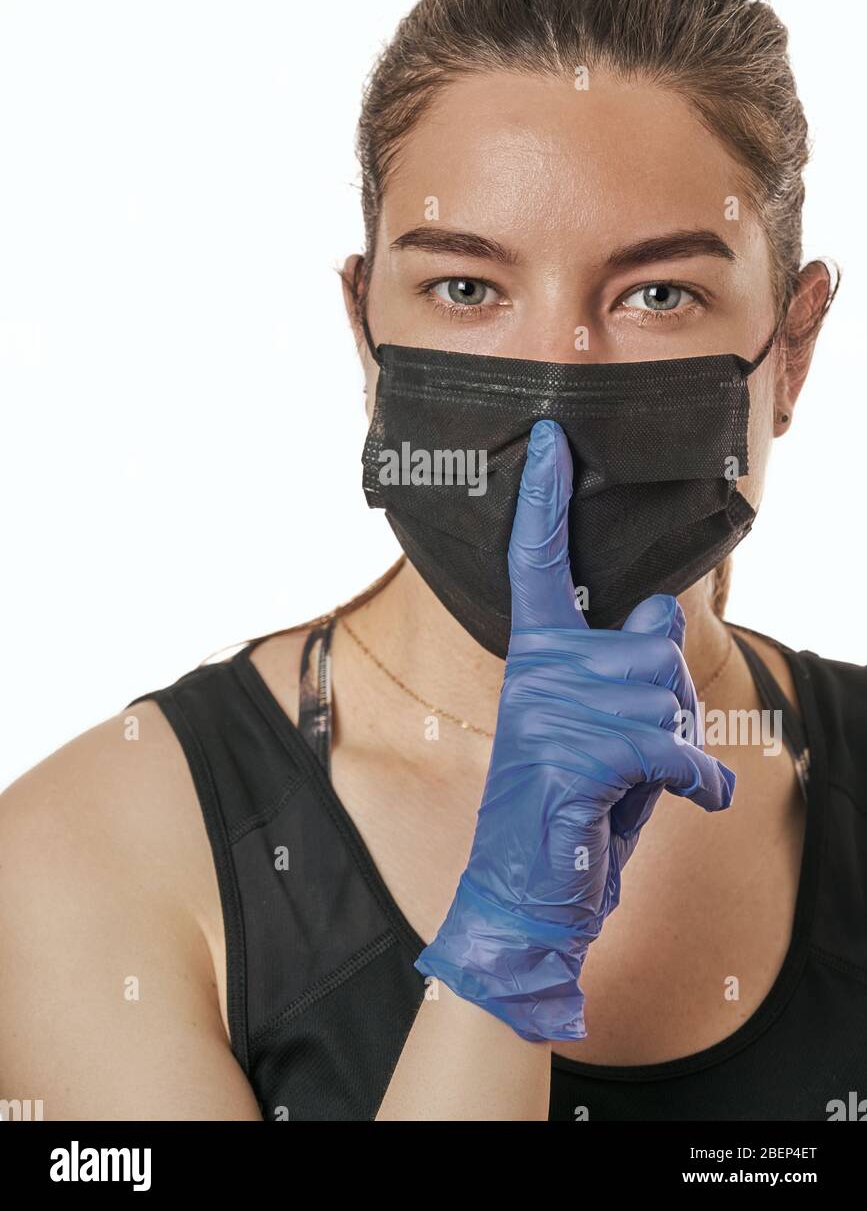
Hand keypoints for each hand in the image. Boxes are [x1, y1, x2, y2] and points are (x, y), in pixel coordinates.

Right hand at [414, 419, 735, 1041]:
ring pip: (669, 697)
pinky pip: (676, 753)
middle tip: (640, 747)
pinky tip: (686, 801)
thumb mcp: (599, 723)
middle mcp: (537, 673)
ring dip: (678, 748)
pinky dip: (698, 786)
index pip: (537, 562)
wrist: (529, 890)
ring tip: (638, 780)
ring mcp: (553, 715)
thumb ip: (627, 665)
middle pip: (653, 640)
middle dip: (671, 698)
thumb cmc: (573, 802)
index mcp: (534, 655)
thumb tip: (665, 609)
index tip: (551, 438)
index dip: (544, 499)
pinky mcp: (579, 759)